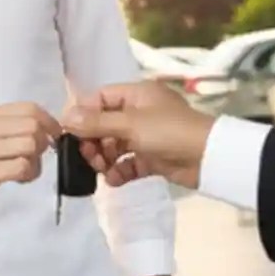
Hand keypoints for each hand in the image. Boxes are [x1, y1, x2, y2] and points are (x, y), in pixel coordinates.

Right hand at [0, 102, 59, 216]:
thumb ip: (6, 129)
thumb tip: (44, 132)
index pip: (29, 107)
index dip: (49, 122)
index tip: (52, 137)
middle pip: (34, 124)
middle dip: (43, 143)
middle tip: (33, 157)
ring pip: (31, 143)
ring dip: (36, 161)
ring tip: (24, 171)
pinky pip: (22, 166)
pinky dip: (28, 175)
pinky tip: (18, 180)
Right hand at [62, 81, 213, 189]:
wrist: (208, 158)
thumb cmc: (169, 132)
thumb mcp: (130, 124)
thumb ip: (96, 122)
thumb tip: (65, 118)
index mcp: (136, 94)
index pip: (99, 99)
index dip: (83, 115)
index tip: (69, 134)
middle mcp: (139, 112)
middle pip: (104, 124)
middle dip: (93, 142)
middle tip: (88, 157)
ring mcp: (147, 135)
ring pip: (115, 145)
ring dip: (105, 158)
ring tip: (103, 170)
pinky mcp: (153, 157)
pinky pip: (128, 162)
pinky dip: (120, 171)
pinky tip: (114, 180)